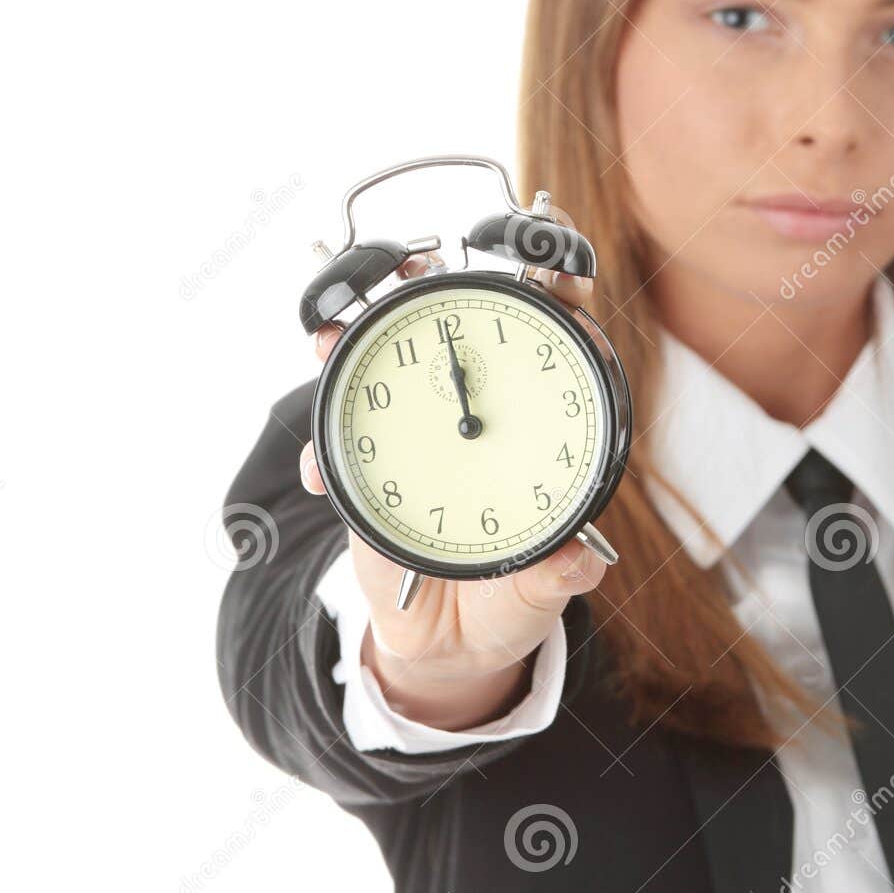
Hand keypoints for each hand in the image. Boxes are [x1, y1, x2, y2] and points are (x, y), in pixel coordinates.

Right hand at [298, 253, 609, 729]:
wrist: (451, 642)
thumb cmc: (510, 598)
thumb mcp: (542, 589)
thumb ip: (559, 574)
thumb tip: (575, 563)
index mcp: (535, 423)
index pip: (554, 333)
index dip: (556, 280)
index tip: (548, 250)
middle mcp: (475, 411)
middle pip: (454, 321)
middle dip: (427, 281)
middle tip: (410, 265)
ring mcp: (414, 431)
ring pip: (378, 362)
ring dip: (349, 339)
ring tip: (328, 337)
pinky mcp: (364, 467)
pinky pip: (332, 448)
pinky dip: (319, 457)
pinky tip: (319, 476)